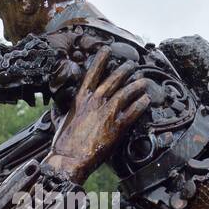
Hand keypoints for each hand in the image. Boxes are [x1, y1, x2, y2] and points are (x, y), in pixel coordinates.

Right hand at [44, 46, 150, 182]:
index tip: (106, 50)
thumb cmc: (63, 142)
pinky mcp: (116, 126)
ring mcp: (107, 113)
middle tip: (131, 64)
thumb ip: (69, 110)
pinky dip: (141, 104)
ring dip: (136, 84)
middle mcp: (95, 102)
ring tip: (143, 80)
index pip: (92, 73)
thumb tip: (66, 108)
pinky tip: (146, 99)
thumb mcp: (62, 119)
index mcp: (81, 99)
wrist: (69, 158)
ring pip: (125, 93)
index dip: (100, 60)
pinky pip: (133, 111)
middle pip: (113, 80)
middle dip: (124, 70)